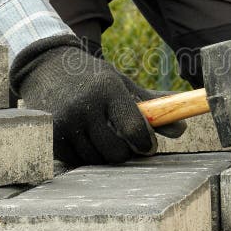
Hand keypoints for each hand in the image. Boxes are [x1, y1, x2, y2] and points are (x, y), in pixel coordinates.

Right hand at [11, 37, 184, 165]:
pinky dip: (85, 156)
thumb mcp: (122, 84)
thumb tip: (183, 128)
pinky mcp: (50, 137)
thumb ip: (152, 106)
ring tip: (101, 135)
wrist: (46, 68)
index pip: (134, 129)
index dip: (146, 143)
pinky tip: (83, 138)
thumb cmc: (93, 79)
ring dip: (104, 154)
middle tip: (124, 141)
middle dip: (126, 151)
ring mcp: (64, 123)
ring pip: (97, 160)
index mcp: (107, 89)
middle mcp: (84, 106)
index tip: (148, 145)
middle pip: (117, 152)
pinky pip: (77, 162)